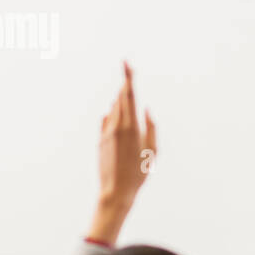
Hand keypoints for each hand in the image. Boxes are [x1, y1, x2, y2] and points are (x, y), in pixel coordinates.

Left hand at [88, 62, 156, 245]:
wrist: (115, 191)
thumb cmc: (139, 173)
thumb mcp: (153, 151)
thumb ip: (151, 127)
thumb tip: (146, 109)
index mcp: (131, 126)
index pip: (129, 95)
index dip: (128, 78)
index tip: (126, 63)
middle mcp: (117, 126)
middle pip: (120, 98)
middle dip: (125, 84)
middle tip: (127, 69)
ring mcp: (106, 133)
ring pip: (113, 108)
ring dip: (120, 99)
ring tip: (124, 91)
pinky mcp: (101, 141)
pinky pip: (107, 121)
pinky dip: (112, 114)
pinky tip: (114, 111)